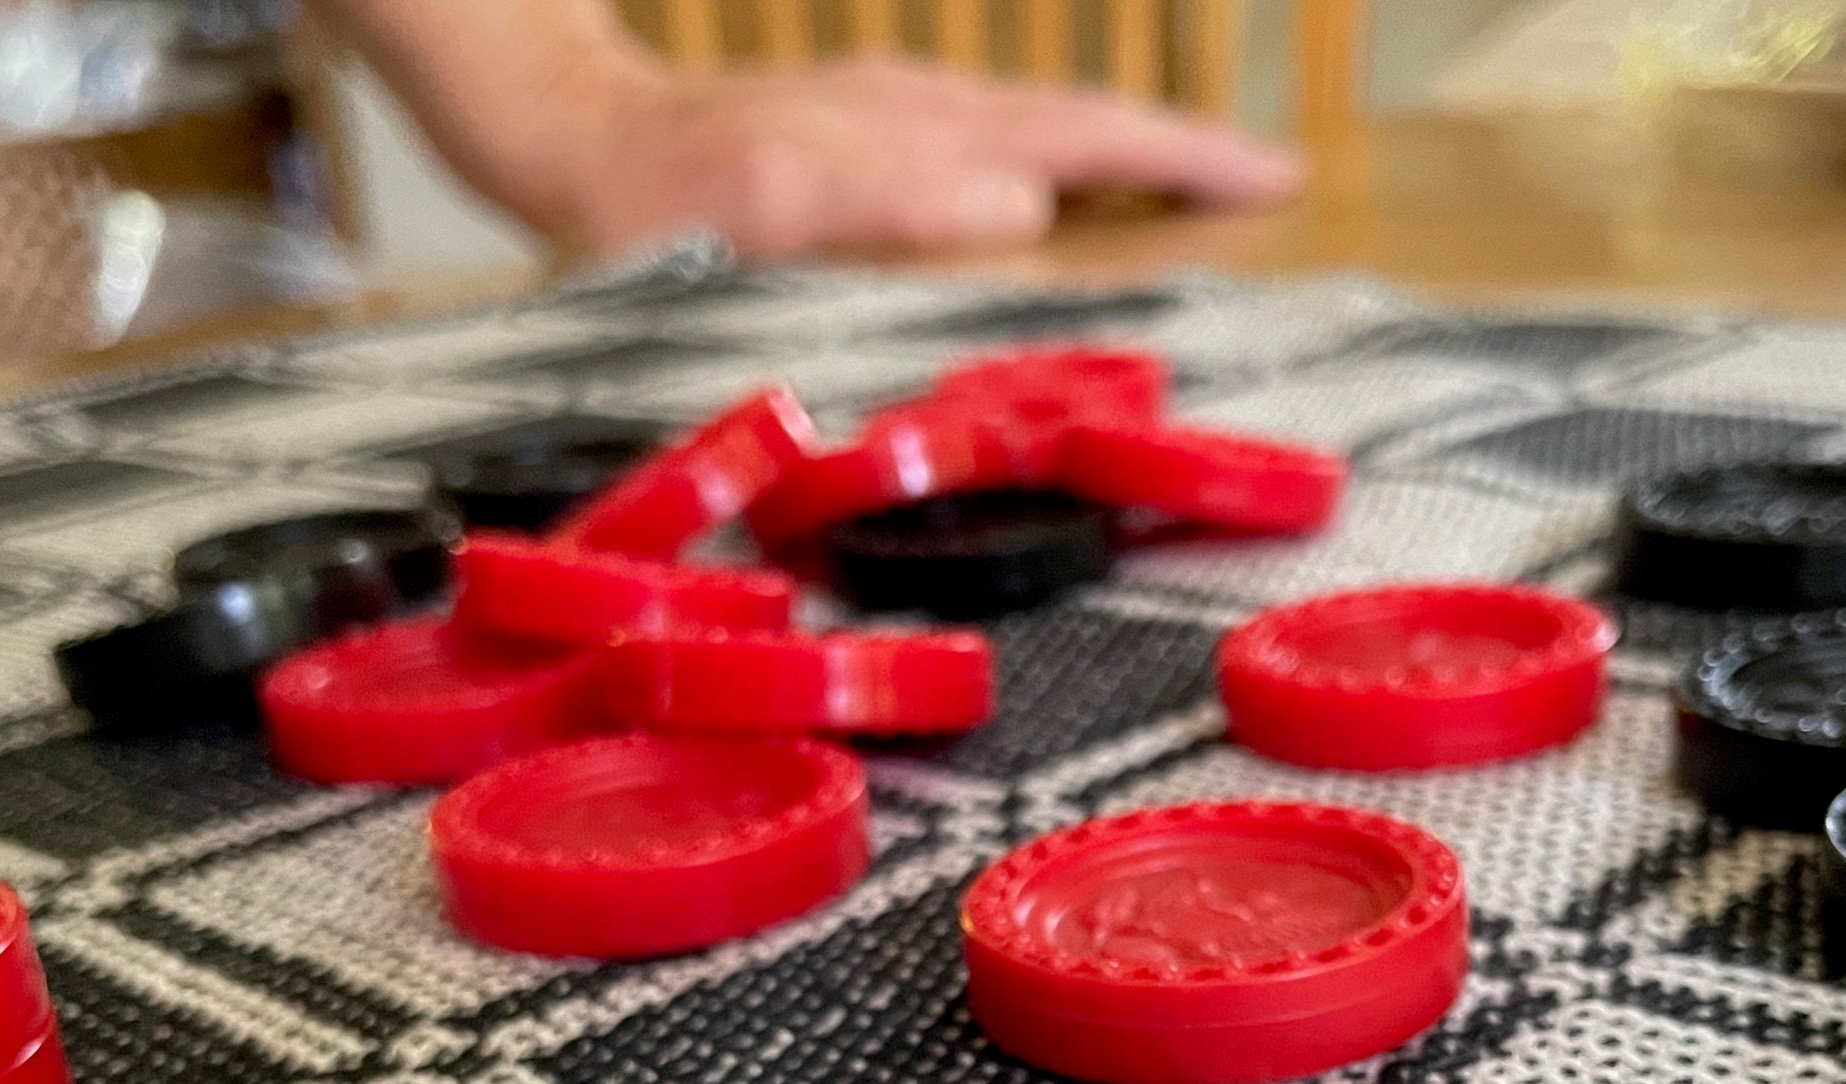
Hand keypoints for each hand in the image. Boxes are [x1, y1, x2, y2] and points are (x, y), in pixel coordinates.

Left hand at [508, 54, 1304, 257]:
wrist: (568, 136)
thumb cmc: (659, 201)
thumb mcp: (771, 210)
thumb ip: (899, 203)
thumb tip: (1027, 203)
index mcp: (922, 134)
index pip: (1088, 138)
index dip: (1183, 163)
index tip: (1272, 183)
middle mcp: (920, 112)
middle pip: (1081, 122)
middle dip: (1183, 152)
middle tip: (1277, 180)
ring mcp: (890, 117)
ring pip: (1039, 126)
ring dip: (1125, 156)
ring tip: (1200, 183)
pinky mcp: (857, 133)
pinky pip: (987, 142)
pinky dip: (1050, 162)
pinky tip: (1054, 192)